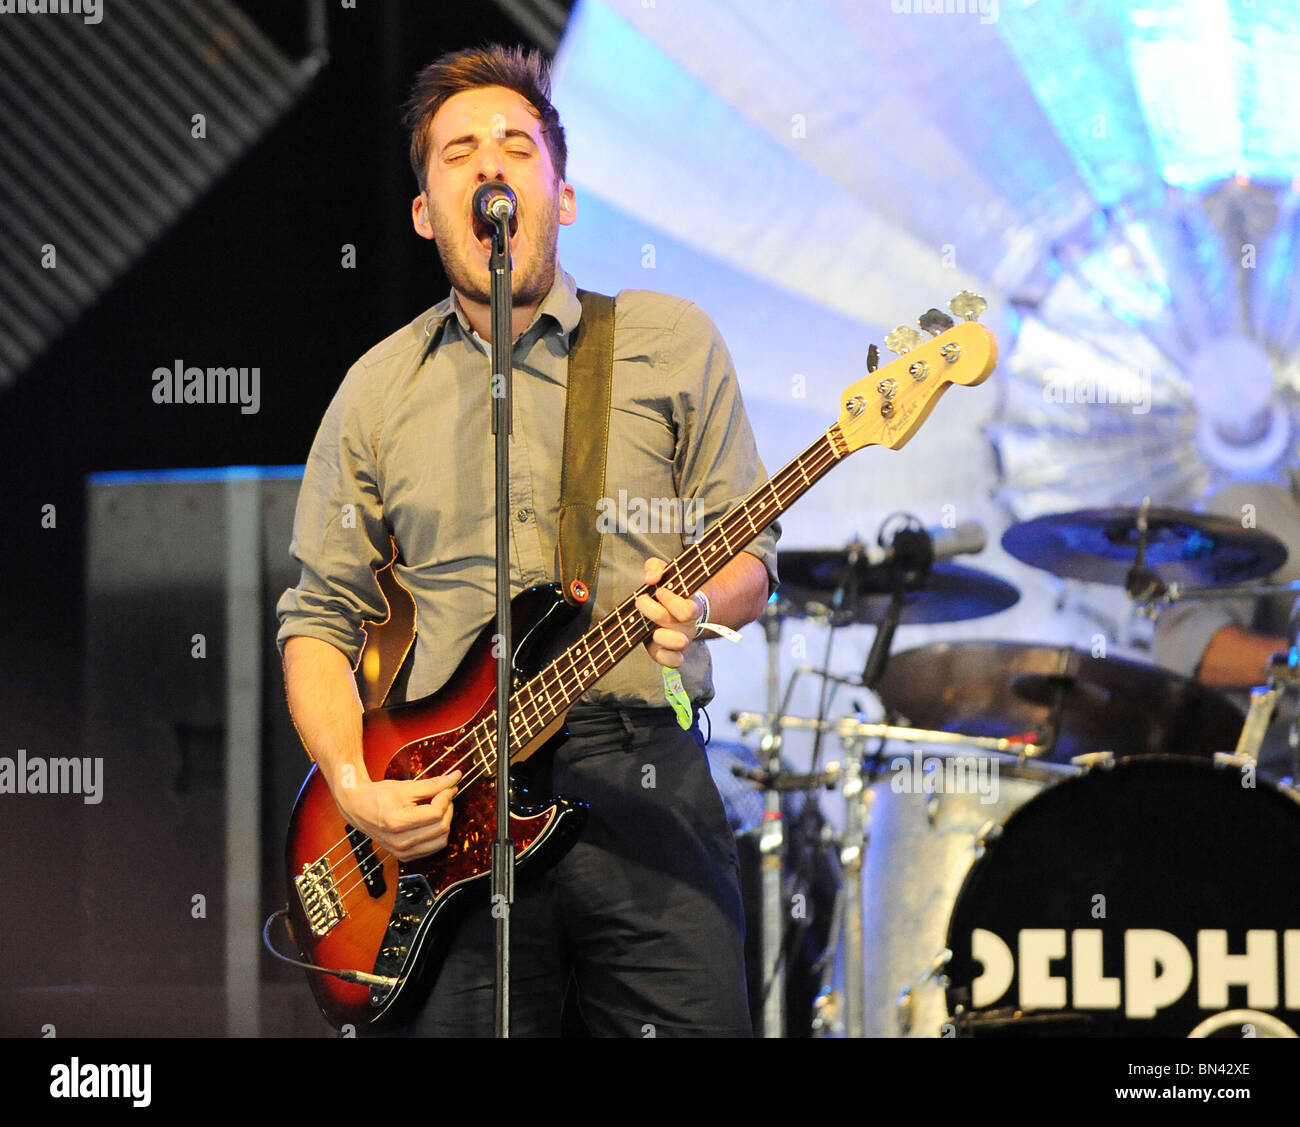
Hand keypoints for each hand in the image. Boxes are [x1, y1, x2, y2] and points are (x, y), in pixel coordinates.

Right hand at [329, 769, 460, 860]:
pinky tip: (431, 821)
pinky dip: (437, 834)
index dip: (446, 797)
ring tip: (437, 807)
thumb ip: (433, 784)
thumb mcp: (405, 787)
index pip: (436, 813)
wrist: (358, 807)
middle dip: (447, 809)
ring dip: (445, 822)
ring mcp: (402, 852)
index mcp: (396, 822)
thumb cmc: (378, 796)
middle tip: (443, 795)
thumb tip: (455, 778)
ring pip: (441, 840)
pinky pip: (433, 848)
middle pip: (441, 828)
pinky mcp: (405, 856)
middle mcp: (399, 841)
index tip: (448, 787)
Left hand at [636, 557, 701, 668]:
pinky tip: (653, 642)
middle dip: (653, 611)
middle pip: (677, 625)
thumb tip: (651, 578)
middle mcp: (690, 626)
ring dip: (658, 634)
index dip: (671, 601)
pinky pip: (674, 662)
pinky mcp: (673, 655)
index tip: (659, 591)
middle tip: (642, 601)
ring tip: (650, 627)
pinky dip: (663, 655)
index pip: (689, 610)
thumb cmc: (667, 591)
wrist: (671, 611)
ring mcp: (683, 642)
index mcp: (693, 606)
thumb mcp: (662, 573)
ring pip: (679, 644)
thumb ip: (655, 567)